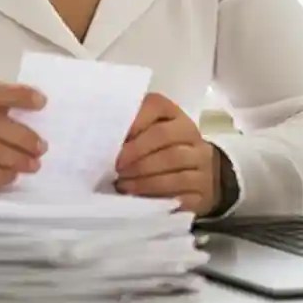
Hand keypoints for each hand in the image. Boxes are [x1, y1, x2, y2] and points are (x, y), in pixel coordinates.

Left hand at [114, 92, 219, 215]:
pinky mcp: (202, 189)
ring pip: (173, 161)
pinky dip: (156, 193)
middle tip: (115, 166)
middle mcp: (190, 133)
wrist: (199, 176)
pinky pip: (181, 189)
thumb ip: (129, 134)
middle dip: (135, 151)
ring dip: (143, 174)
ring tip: (122, 184)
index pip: (155, 106)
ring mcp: (201, 161)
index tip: (113, 137)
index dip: (134, 120)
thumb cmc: (161, 152)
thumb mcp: (146, 137)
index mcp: (173, 114)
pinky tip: (139, 197)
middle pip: (163, 135)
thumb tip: (100, 142)